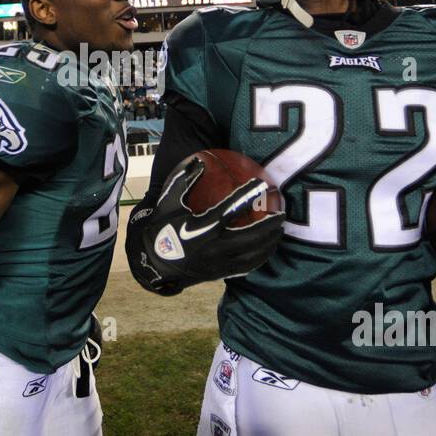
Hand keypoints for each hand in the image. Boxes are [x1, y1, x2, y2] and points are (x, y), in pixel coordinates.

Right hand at [128, 156, 284, 295]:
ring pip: (251, 255)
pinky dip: (260, 258)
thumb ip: (183, 181)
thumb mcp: (168, 202)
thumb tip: (199, 161)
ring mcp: (218, 264)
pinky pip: (246, 267)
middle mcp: (213, 248)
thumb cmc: (161, 229)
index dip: (246, 197)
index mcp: (201, 228)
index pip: (229, 210)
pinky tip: (268, 249)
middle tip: (282, 213)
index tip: (261, 185)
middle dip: (269, 226)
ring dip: (269, 243)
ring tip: (280, 231)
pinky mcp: (219, 274)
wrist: (152, 262)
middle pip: (249, 237)